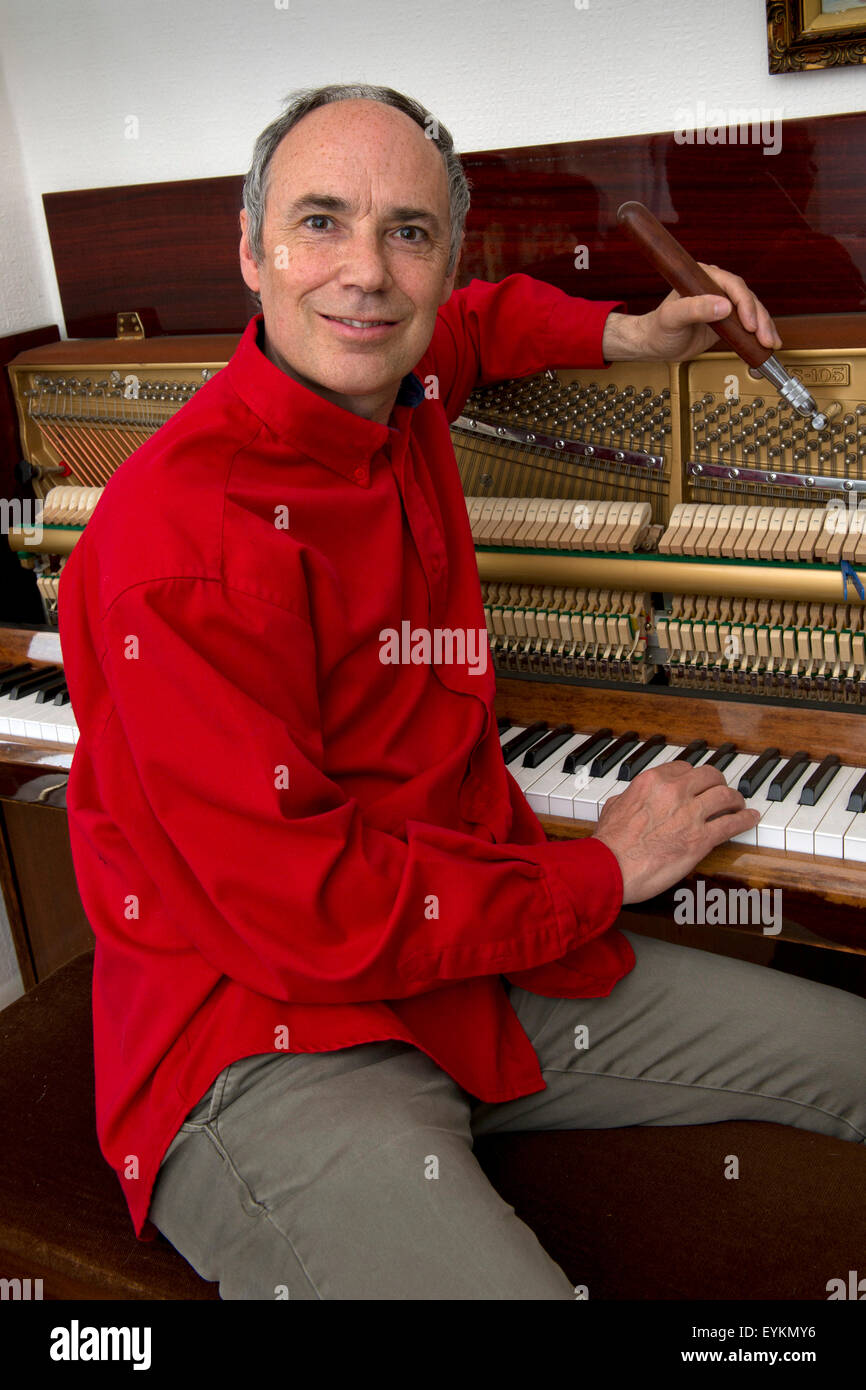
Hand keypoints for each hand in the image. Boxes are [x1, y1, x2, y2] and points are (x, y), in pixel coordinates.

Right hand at [591, 759, 760, 904]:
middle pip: (710, 776)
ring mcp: (691, 814)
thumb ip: (627, 798)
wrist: (612, 867)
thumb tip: (628, 799)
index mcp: (653, 781)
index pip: (684, 768)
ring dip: (736, 800)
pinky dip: (745, 820)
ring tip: (740, 804)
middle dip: (718, 783)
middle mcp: (675, 791)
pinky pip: (732, 824)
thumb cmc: (609, 843)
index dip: (694, 776)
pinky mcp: (702, 839)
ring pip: (725, 796)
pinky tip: (751, 818)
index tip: (698, 783)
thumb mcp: (613, 807)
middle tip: (721, 790)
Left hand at [602, 264, 781, 362]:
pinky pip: (749, 324)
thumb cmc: (658, 329)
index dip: (744, 303)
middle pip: (747, 298)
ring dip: (764, 327)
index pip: (732, 285)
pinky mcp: (727, 320)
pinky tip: (769, 343)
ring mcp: (723, 304)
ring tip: (771, 343)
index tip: (748, 323)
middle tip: (764, 337)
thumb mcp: (673, 318)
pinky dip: (759, 334)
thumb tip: (724, 305)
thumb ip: (695, 309)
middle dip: (759, 319)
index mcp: (703, 278)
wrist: (655, 345)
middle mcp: (716, 288)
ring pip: (752, 311)